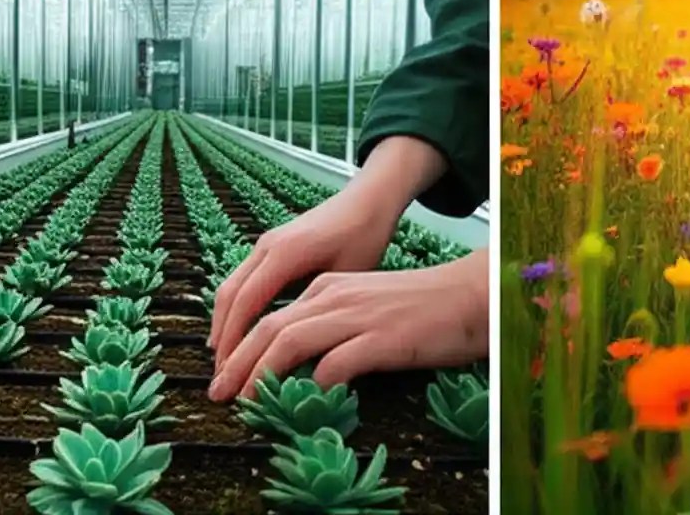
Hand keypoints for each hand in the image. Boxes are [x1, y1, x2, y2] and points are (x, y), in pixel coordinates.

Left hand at [207, 249, 488, 399]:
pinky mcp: (382, 338)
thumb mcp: (368, 306)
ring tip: (246, 401)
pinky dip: (315, 381)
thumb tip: (307, 362)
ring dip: (260, 373)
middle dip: (236, 363)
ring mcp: (358, 316)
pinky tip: (308, 398)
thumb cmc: (423, 306)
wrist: (470, 295)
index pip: (272, 316)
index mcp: (330, 288)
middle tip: (218, 394)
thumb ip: (336, 325)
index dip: (242, 348)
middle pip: (269, 327)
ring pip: (290, 339)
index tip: (228, 377)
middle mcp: (337, 297)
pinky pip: (336, 361)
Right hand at [209, 136, 447, 367]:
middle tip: (221, 379)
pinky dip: (235, 310)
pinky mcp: (270, 246)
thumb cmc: (364, 235)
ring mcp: (265, 244)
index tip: (231, 374)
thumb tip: (302, 352)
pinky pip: (242, 281)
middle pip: (229, 297)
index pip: (247, 303)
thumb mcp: (348, 275)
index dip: (234, 341)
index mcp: (284, 253)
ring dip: (224, 325)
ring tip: (225, 364)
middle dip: (222, 339)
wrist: (368, 200)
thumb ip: (320, 308)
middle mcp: (266, 247)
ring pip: (231, 288)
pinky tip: (238, 334)